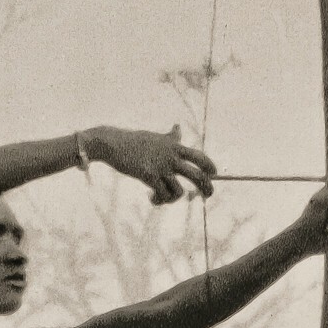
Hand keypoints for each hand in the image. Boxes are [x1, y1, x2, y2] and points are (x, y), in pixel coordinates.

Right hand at [92, 125, 216, 203]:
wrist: (114, 143)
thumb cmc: (134, 141)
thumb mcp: (156, 137)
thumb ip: (170, 137)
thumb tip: (178, 127)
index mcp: (174, 146)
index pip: (199, 156)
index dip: (210, 166)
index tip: (213, 174)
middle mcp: (171, 157)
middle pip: (197, 175)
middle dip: (207, 187)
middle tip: (208, 195)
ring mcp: (160, 167)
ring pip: (179, 192)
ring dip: (172, 199)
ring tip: (162, 197)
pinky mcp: (149, 176)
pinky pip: (162, 195)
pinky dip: (159, 200)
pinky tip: (152, 198)